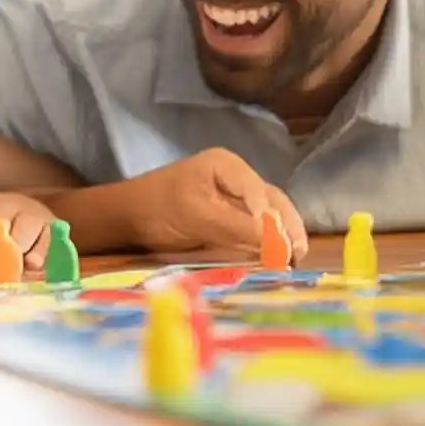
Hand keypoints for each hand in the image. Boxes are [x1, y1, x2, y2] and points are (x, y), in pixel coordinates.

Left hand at [128, 148, 308, 259]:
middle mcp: (236, 177)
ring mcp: (232, 195)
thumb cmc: (157, 209)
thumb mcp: (197, 217)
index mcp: (228, 166)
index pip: (261, 194)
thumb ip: (236, 226)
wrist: (125, 217)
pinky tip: (275, 256)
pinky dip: (266, 239)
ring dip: (282, 234)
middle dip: (288, 227)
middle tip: (299, 254)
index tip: (283, 247)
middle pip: (272, 201)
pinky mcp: (226, 214)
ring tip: (294, 258)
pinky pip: (253, 225)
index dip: (274, 221)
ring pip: (267, 214)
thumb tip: (275, 240)